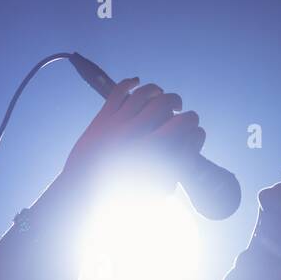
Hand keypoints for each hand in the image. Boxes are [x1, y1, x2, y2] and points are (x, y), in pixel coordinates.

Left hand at [62, 78, 205, 199]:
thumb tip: (190, 151)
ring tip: (162, 97)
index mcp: (154, 155)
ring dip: (159, 91)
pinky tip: (138, 83)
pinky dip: (131, 83)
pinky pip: (120, 90)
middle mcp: (137, 135)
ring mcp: (118, 124)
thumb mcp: (155, 191)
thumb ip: (175, 171)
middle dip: (178, 104)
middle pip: (167, 103)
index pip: (186, 127)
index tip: (195, 128)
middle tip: (181, 110)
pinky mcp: (103, 118)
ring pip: (146, 92)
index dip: (196, 126)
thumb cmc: (123, 196)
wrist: (84, 192)